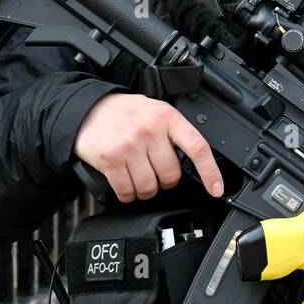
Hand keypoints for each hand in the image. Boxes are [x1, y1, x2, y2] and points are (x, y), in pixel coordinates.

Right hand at [73, 92, 223, 202]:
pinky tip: (126, 185)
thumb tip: (194, 160)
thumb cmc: (125, 112)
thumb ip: (173, 132)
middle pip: (171, 175)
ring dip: (145, 190)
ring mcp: (129, 145)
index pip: (197, 147)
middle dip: (165, 181)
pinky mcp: (110, 159)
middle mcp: (150, 130)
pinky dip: (127, 194)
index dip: (210, 172)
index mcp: (167, 118)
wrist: (87, 109)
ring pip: (149, 187)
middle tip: (156, 172)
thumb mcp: (156, 111)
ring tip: (139, 178)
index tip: (216, 189)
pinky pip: (126, 190)